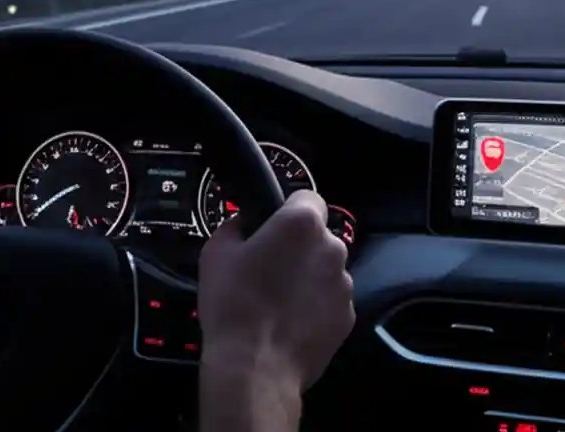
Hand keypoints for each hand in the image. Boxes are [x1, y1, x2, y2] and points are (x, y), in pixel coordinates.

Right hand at [198, 188, 353, 428]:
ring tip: (277, 301)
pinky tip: (290, 322)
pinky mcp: (348, 316)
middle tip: (268, 268)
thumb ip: (237, 226)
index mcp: (302, 224)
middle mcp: (332, 248)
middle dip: (298, 247)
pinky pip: (330, 300)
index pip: (307, 197)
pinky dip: (315, 306)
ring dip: (308, 277)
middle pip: (318, 236)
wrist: (254, 366)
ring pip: (326, 269)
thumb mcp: (216, 251)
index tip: (271, 228)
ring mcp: (344, 284)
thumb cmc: (232, 303)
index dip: (287, 210)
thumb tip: (247, 224)